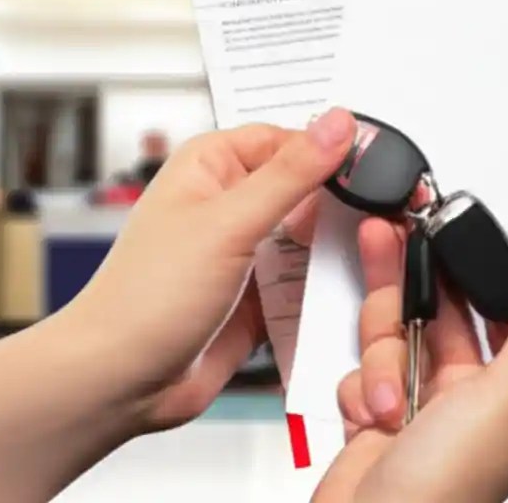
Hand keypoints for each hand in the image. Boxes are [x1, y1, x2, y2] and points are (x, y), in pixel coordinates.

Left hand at [65, 108, 357, 431]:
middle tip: (385, 212)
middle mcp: (231, 201)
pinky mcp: (260, 292)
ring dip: (337, 247)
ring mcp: (248, 248)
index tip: (379, 166)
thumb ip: (292, 173)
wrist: (122, 382)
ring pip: (315, 234)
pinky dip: (327, 284)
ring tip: (368, 255)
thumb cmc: (144, 298)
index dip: (336, 152)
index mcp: (213, 164)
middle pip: (310, 187)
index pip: (293, 138)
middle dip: (343, 203)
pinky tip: (344, 289)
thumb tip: (339, 125)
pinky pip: (310, 279)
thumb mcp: (229, 223)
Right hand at [314, 220, 507, 502]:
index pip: (506, 310)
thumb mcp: (504, 396)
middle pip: (444, 314)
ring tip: (387, 393)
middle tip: (389, 238)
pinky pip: (364, 371)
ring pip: (397, 337)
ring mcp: (424, 406)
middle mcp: (473, 397)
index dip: (479, 272)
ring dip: (384, 359)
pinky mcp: (379, 416)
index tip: (452, 232)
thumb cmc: (445, 490)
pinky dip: (361, 390)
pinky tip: (372, 419)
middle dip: (413, 289)